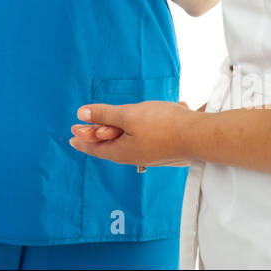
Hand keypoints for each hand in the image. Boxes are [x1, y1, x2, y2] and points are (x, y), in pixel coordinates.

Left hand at [69, 99, 197, 167]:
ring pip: (124, 142)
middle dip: (94, 136)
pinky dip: (128, 132)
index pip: (96, 148)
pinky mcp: (160, 147)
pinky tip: (133, 127)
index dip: (82, 141)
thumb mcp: (128, 115)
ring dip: (112, 132)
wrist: (198, 135)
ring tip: (103, 128)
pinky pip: (137, 140)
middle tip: (81, 129)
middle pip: (109, 145)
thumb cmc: (163, 125)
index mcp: (122, 152)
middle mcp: (134, 156)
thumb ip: (104, 115)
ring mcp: (148, 153)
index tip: (71, 138)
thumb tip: (80, 114)